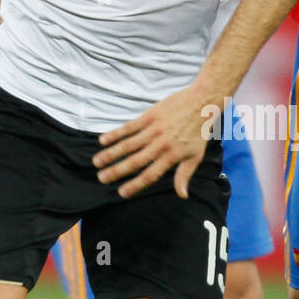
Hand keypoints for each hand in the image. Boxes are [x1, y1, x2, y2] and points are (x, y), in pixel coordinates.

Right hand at [93, 84, 216, 198]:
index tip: (121, 193)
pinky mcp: (149, 117)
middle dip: (117, 171)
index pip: (150, 175)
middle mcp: (161, 145)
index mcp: (172, 157)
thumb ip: (184, 176)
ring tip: (97, 162)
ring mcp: (154, 130)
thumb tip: (182, 195)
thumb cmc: (198, 132)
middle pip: (135, 161)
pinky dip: (115, 134)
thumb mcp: (195, 156)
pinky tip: (103, 140)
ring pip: (128, 145)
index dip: (135, 185)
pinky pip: (129, 127)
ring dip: (111, 154)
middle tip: (101, 178)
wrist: (202, 103)